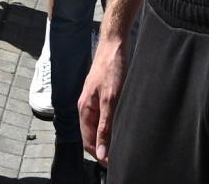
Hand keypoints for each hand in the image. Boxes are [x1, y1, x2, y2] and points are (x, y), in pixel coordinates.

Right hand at [78, 33, 125, 160]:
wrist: (115, 43)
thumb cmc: (112, 68)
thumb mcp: (110, 99)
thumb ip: (104, 126)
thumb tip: (100, 152)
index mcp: (84, 109)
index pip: (88, 141)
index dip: (100, 155)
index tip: (115, 163)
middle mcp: (87, 106)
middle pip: (93, 136)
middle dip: (104, 148)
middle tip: (121, 156)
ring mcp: (95, 100)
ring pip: (100, 126)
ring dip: (109, 136)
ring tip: (124, 143)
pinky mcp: (104, 94)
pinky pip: (105, 116)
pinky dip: (113, 124)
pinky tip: (124, 125)